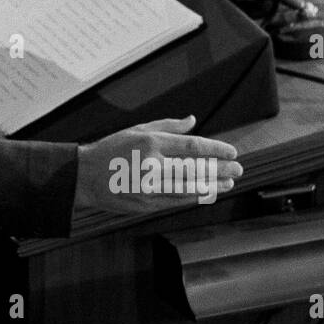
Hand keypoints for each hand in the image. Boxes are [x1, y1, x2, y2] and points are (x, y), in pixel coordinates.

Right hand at [73, 116, 241, 217]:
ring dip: (213, 184)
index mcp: (150, 142)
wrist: (84, 176)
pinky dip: (196, 196)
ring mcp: (149, 187)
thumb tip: (193, 120)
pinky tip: (209, 192)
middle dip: (221, 168)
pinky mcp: (146, 204)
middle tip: (238, 168)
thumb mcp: (136, 130)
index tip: (232, 151)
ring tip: (229, 182)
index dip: (216, 149)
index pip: (192, 146)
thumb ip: (167, 126)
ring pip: (190, 187)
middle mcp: (151, 164)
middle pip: (196, 168)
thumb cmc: (110, 150)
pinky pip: (178, 200)